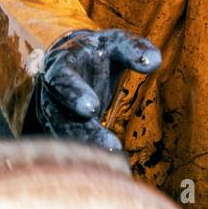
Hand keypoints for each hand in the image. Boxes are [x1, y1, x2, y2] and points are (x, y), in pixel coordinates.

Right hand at [26, 28, 160, 152]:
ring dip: (89, 148)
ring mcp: (54, 113)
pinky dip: (86, 157)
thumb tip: (154, 61)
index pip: (63, 78)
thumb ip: (134, 49)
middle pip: (59, 115)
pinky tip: (108, 165)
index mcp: (62, 64)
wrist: (75, 61)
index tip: (92, 108)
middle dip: (82, 131)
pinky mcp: (62, 130)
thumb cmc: (99, 52)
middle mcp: (53, 93)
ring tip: (117, 156)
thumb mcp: (116, 43)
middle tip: (110, 146)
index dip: (74, 93)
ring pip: (65, 136)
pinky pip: (69, 147)